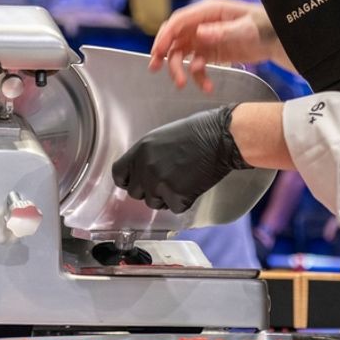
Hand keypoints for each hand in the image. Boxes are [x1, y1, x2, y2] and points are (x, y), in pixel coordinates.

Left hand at [112, 104, 248, 213]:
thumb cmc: (198, 132)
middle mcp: (146, 168)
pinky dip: (184, 201)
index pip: (119, 174)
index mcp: (140, 150)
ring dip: (165, 197)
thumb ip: (147, 155)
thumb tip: (141, 171)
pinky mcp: (177, 196)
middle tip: (167, 180)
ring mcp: (160, 184)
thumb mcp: (162, 137)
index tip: (134, 183)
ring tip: (182, 181)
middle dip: (149, 190)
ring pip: (153, 203)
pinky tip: (192, 185)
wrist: (220, 138)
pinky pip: (174, 208)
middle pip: (135, 193)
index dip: (127, 180)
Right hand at [149, 0, 277, 92]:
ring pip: (181, 53)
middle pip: (174, 36)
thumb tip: (200, 33)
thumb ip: (223, 31)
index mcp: (209, 10)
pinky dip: (198, 77)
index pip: (179, 21)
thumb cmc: (265, 26)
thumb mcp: (246, 28)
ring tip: (182, 84)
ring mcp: (205, 38)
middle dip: (163, 52)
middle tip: (156, 68)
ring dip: (179, 69)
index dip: (165, 35)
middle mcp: (202, 23)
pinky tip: (207, 86)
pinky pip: (196, 65)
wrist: (278, 39)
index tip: (158, 52)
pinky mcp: (210, 51)